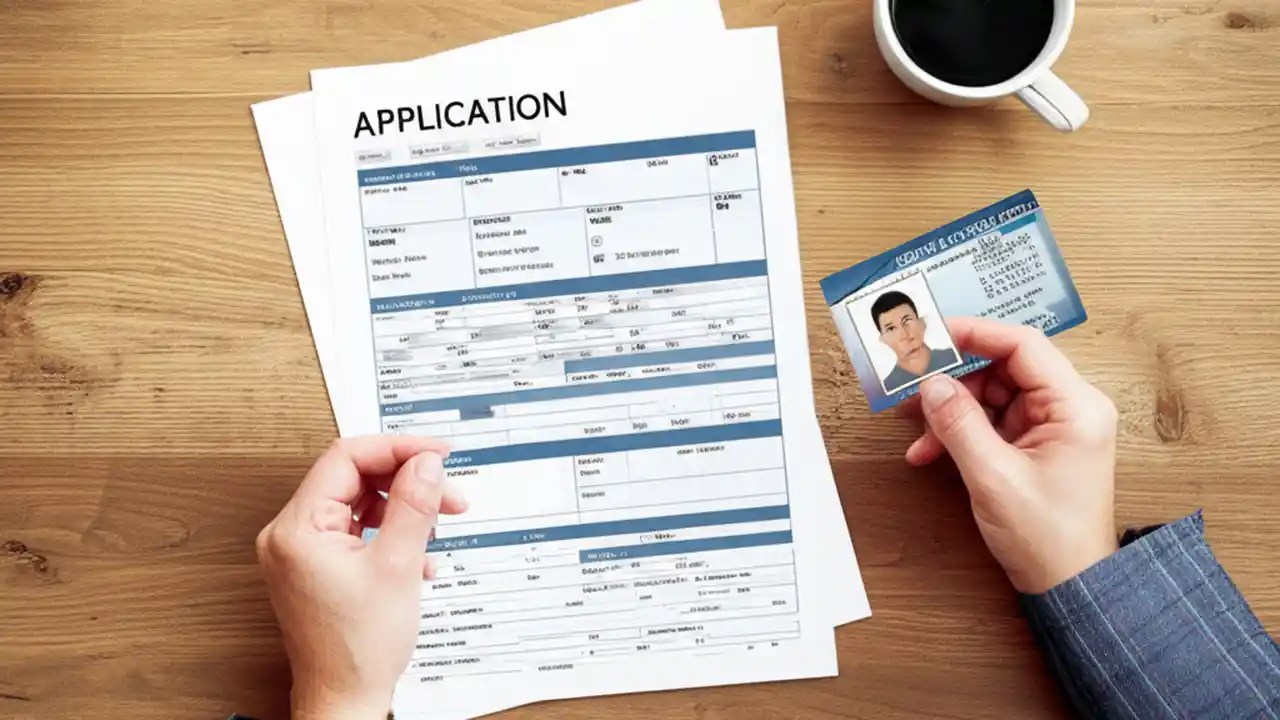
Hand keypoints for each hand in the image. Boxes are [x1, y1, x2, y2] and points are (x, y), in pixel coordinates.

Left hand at [256, 436, 466, 718]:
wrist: (344, 700)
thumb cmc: (356, 651)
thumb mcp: (398, 567)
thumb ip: (414, 506)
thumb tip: (424, 463)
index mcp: (299, 529)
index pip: (347, 458)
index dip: (397, 449)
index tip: (434, 453)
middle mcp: (292, 535)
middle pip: (355, 479)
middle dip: (408, 483)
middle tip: (447, 494)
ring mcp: (303, 552)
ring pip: (360, 504)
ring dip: (405, 509)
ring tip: (438, 524)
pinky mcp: (317, 566)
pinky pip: (357, 530)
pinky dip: (392, 534)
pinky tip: (420, 554)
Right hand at [904, 318, 1118, 593]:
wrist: (1069, 585)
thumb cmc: (1048, 537)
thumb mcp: (993, 477)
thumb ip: (959, 423)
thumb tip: (931, 384)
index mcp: (1076, 407)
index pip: (1023, 346)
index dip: (975, 333)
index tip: (933, 332)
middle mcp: (1069, 408)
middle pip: (1002, 368)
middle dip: (953, 378)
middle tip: (911, 380)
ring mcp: (1051, 425)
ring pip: (990, 394)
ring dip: (949, 409)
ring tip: (915, 428)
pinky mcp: (1035, 442)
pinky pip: (990, 420)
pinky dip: (958, 431)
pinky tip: (928, 450)